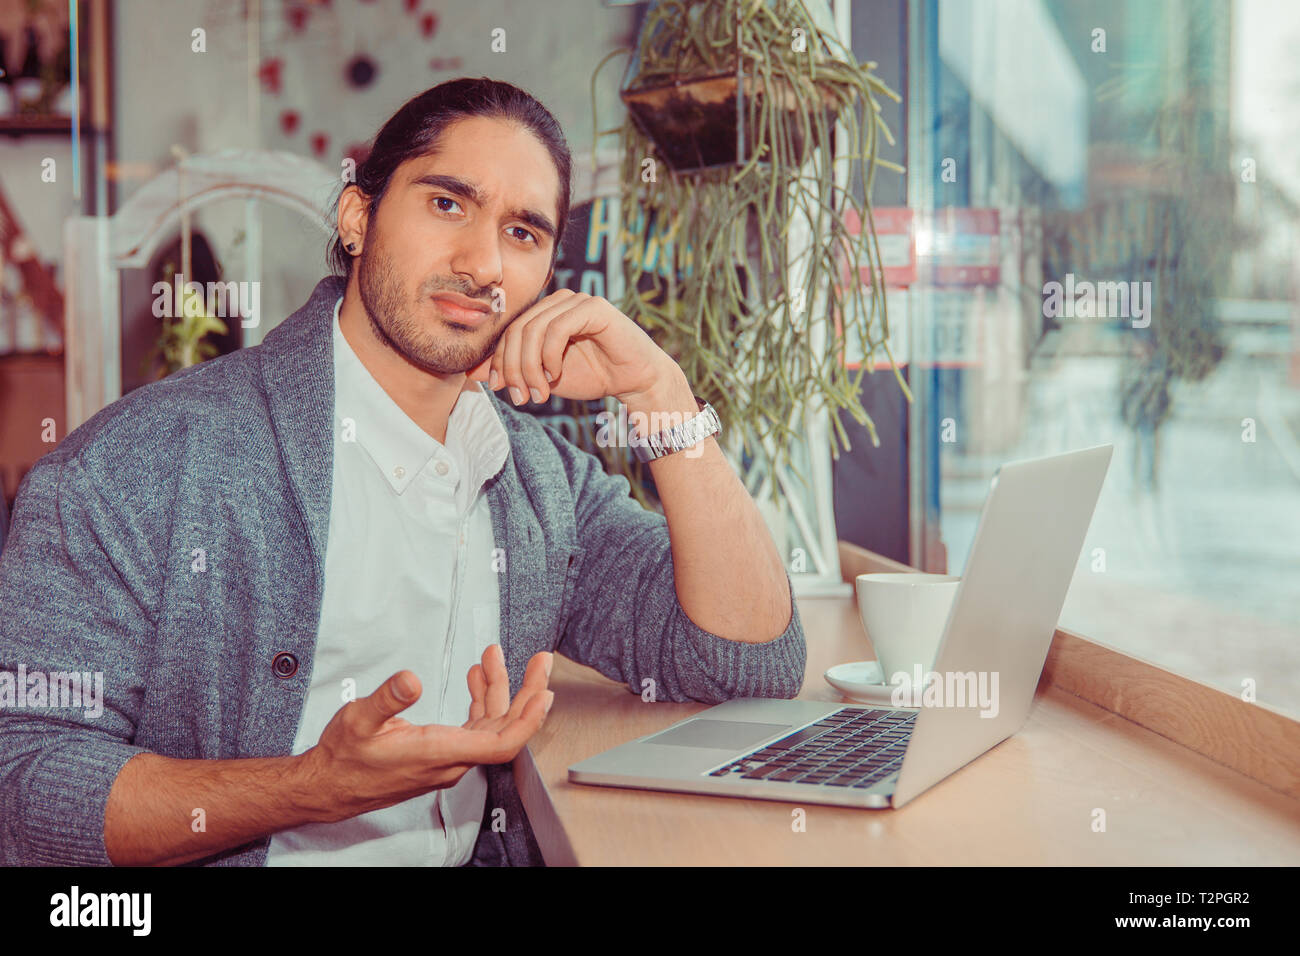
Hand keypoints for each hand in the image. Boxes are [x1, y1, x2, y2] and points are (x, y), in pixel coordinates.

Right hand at [301, 645, 553, 822]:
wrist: (329, 785)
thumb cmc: (344, 758)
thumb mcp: (358, 720)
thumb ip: (387, 700)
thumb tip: (411, 680)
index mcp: (439, 752)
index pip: (501, 744)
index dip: (528, 720)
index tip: (544, 694)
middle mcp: (451, 760)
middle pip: (504, 729)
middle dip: (525, 692)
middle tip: (539, 661)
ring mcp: (448, 759)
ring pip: (489, 725)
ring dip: (498, 690)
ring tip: (495, 656)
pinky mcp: (441, 754)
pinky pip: (474, 728)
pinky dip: (480, 701)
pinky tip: (476, 679)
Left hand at [468, 289, 678, 406]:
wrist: (634, 380)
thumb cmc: (593, 375)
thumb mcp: (542, 377)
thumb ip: (512, 370)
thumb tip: (471, 372)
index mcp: (544, 314)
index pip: (508, 332)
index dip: (499, 361)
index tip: (501, 390)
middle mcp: (557, 302)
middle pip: (516, 330)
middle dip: (514, 368)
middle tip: (521, 396)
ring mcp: (575, 301)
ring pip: (533, 330)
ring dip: (531, 367)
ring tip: (539, 392)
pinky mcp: (593, 307)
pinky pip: (557, 328)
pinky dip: (550, 356)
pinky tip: (556, 374)